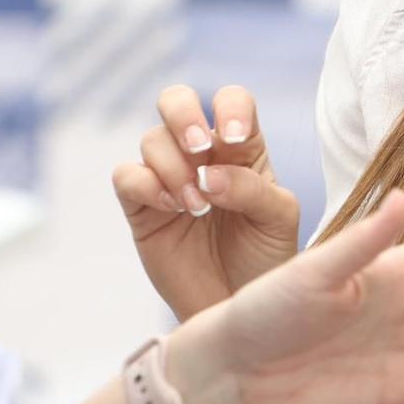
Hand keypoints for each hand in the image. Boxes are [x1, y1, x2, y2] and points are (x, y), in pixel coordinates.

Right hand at [112, 84, 299, 318]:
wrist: (237, 302)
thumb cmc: (265, 255)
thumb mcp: (277, 219)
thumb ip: (252, 189)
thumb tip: (210, 175)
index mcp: (243, 146)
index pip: (232, 101)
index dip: (230, 107)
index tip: (235, 138)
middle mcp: (202, 154)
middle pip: (175, 100)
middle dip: (182, 114)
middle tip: (199, 149)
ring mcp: (168, 177)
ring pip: (152, 139)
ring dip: (174, 167)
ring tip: (198, 206)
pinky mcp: (141, 207)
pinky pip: (126, 175)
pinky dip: (145, 184)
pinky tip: (172, 208)